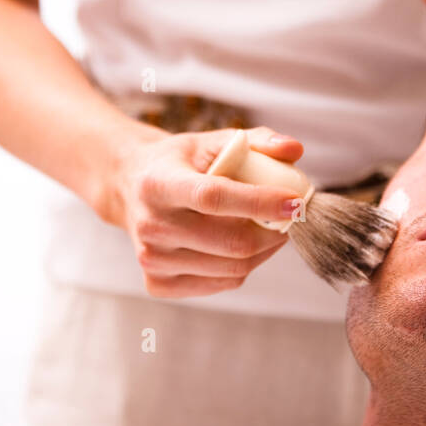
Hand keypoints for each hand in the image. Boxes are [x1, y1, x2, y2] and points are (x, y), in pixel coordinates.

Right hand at [103, 125, 304, 297]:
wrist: (130, 187)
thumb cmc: (179, 162)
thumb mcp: (211, 141)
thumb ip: (256, 141)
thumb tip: (295, 148)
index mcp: (159, 183)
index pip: (214, 198)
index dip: (260, 202)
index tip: (296, 201)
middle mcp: (151, 225)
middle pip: (230, 242)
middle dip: (273, 232)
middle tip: (290, 217)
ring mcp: (152, 259)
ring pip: (232, 269)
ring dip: (264, 250)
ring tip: (268, 228)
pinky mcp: (158, 284)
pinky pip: (222, 284)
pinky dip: (244, 266)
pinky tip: (242, 244)